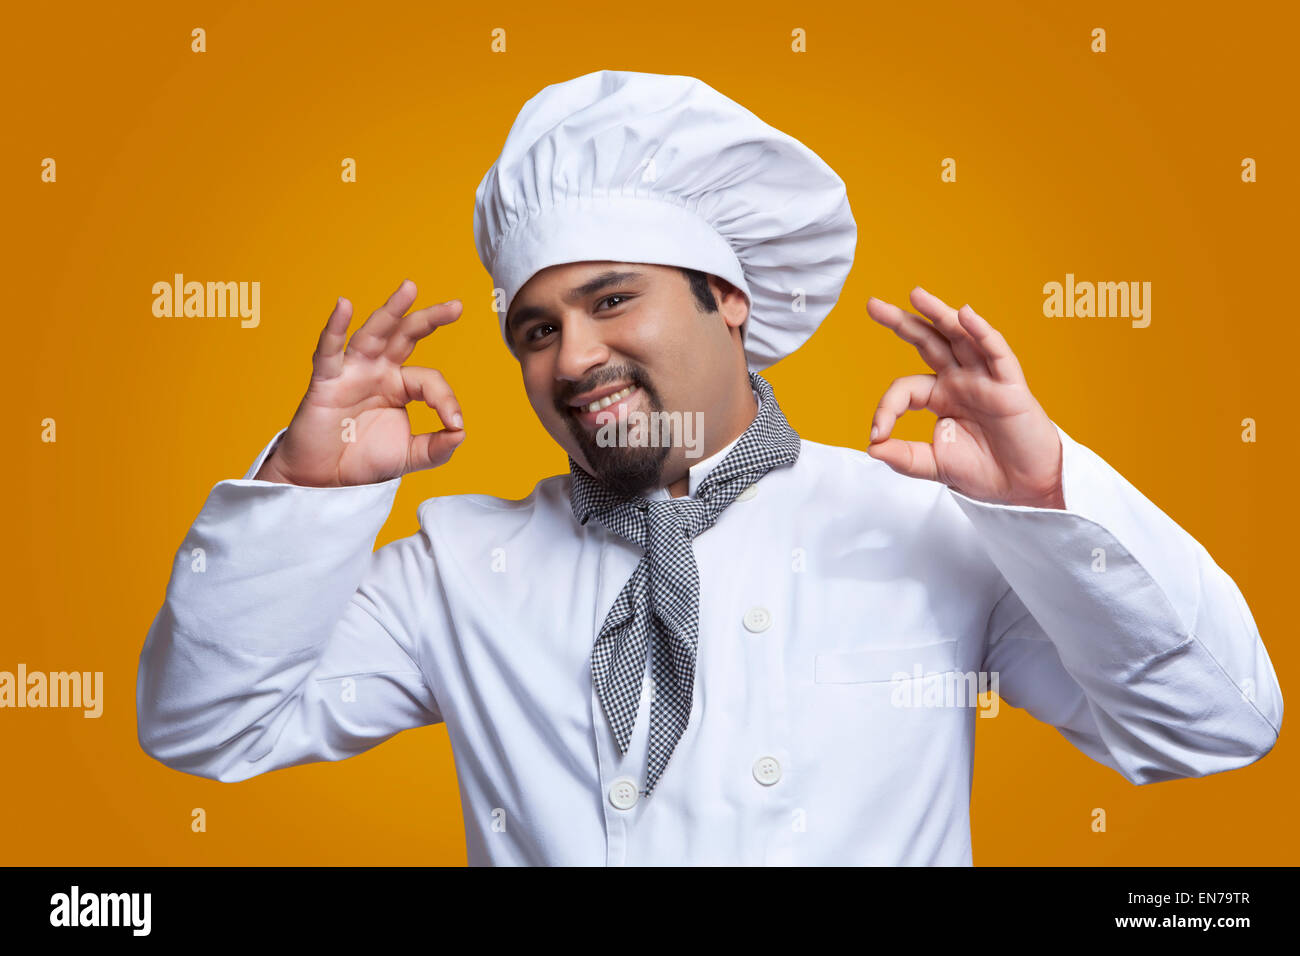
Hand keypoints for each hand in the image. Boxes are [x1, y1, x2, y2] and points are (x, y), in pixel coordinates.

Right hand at [254, 279, 465, 486]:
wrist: (324, 479)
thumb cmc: (363, 460)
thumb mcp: (410, 455)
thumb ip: (437, 447)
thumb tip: (461, 432)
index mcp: (400, 385)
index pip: (430, 380)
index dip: (446, 399)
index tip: (454, 423)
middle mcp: (378, 371)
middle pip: (406, 336)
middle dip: (430, 319)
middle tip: (457, 306)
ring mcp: (352, 372)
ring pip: (374, 334)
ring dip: (392, 310)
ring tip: (410, 288)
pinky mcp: (326, 381)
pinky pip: (329, 351)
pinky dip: (334, 328)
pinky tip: (343, 305)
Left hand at [864, 287, 1063, 508]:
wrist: (1023, 490)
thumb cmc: (984, 472)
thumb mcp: (934, 465)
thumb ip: (903, 457)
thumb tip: (872, 447)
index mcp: (940, 396)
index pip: (905, 388)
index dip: (886, 408)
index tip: (876, 434)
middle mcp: (960, 381)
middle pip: (928, 343)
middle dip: (902, 322)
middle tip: (873, 305)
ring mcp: (985, 380)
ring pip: (960, 338)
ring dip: (939, 314)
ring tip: (916, 295)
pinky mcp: (1010, 386)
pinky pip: (996, 353)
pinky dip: (982, 333)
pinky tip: (966, 315)